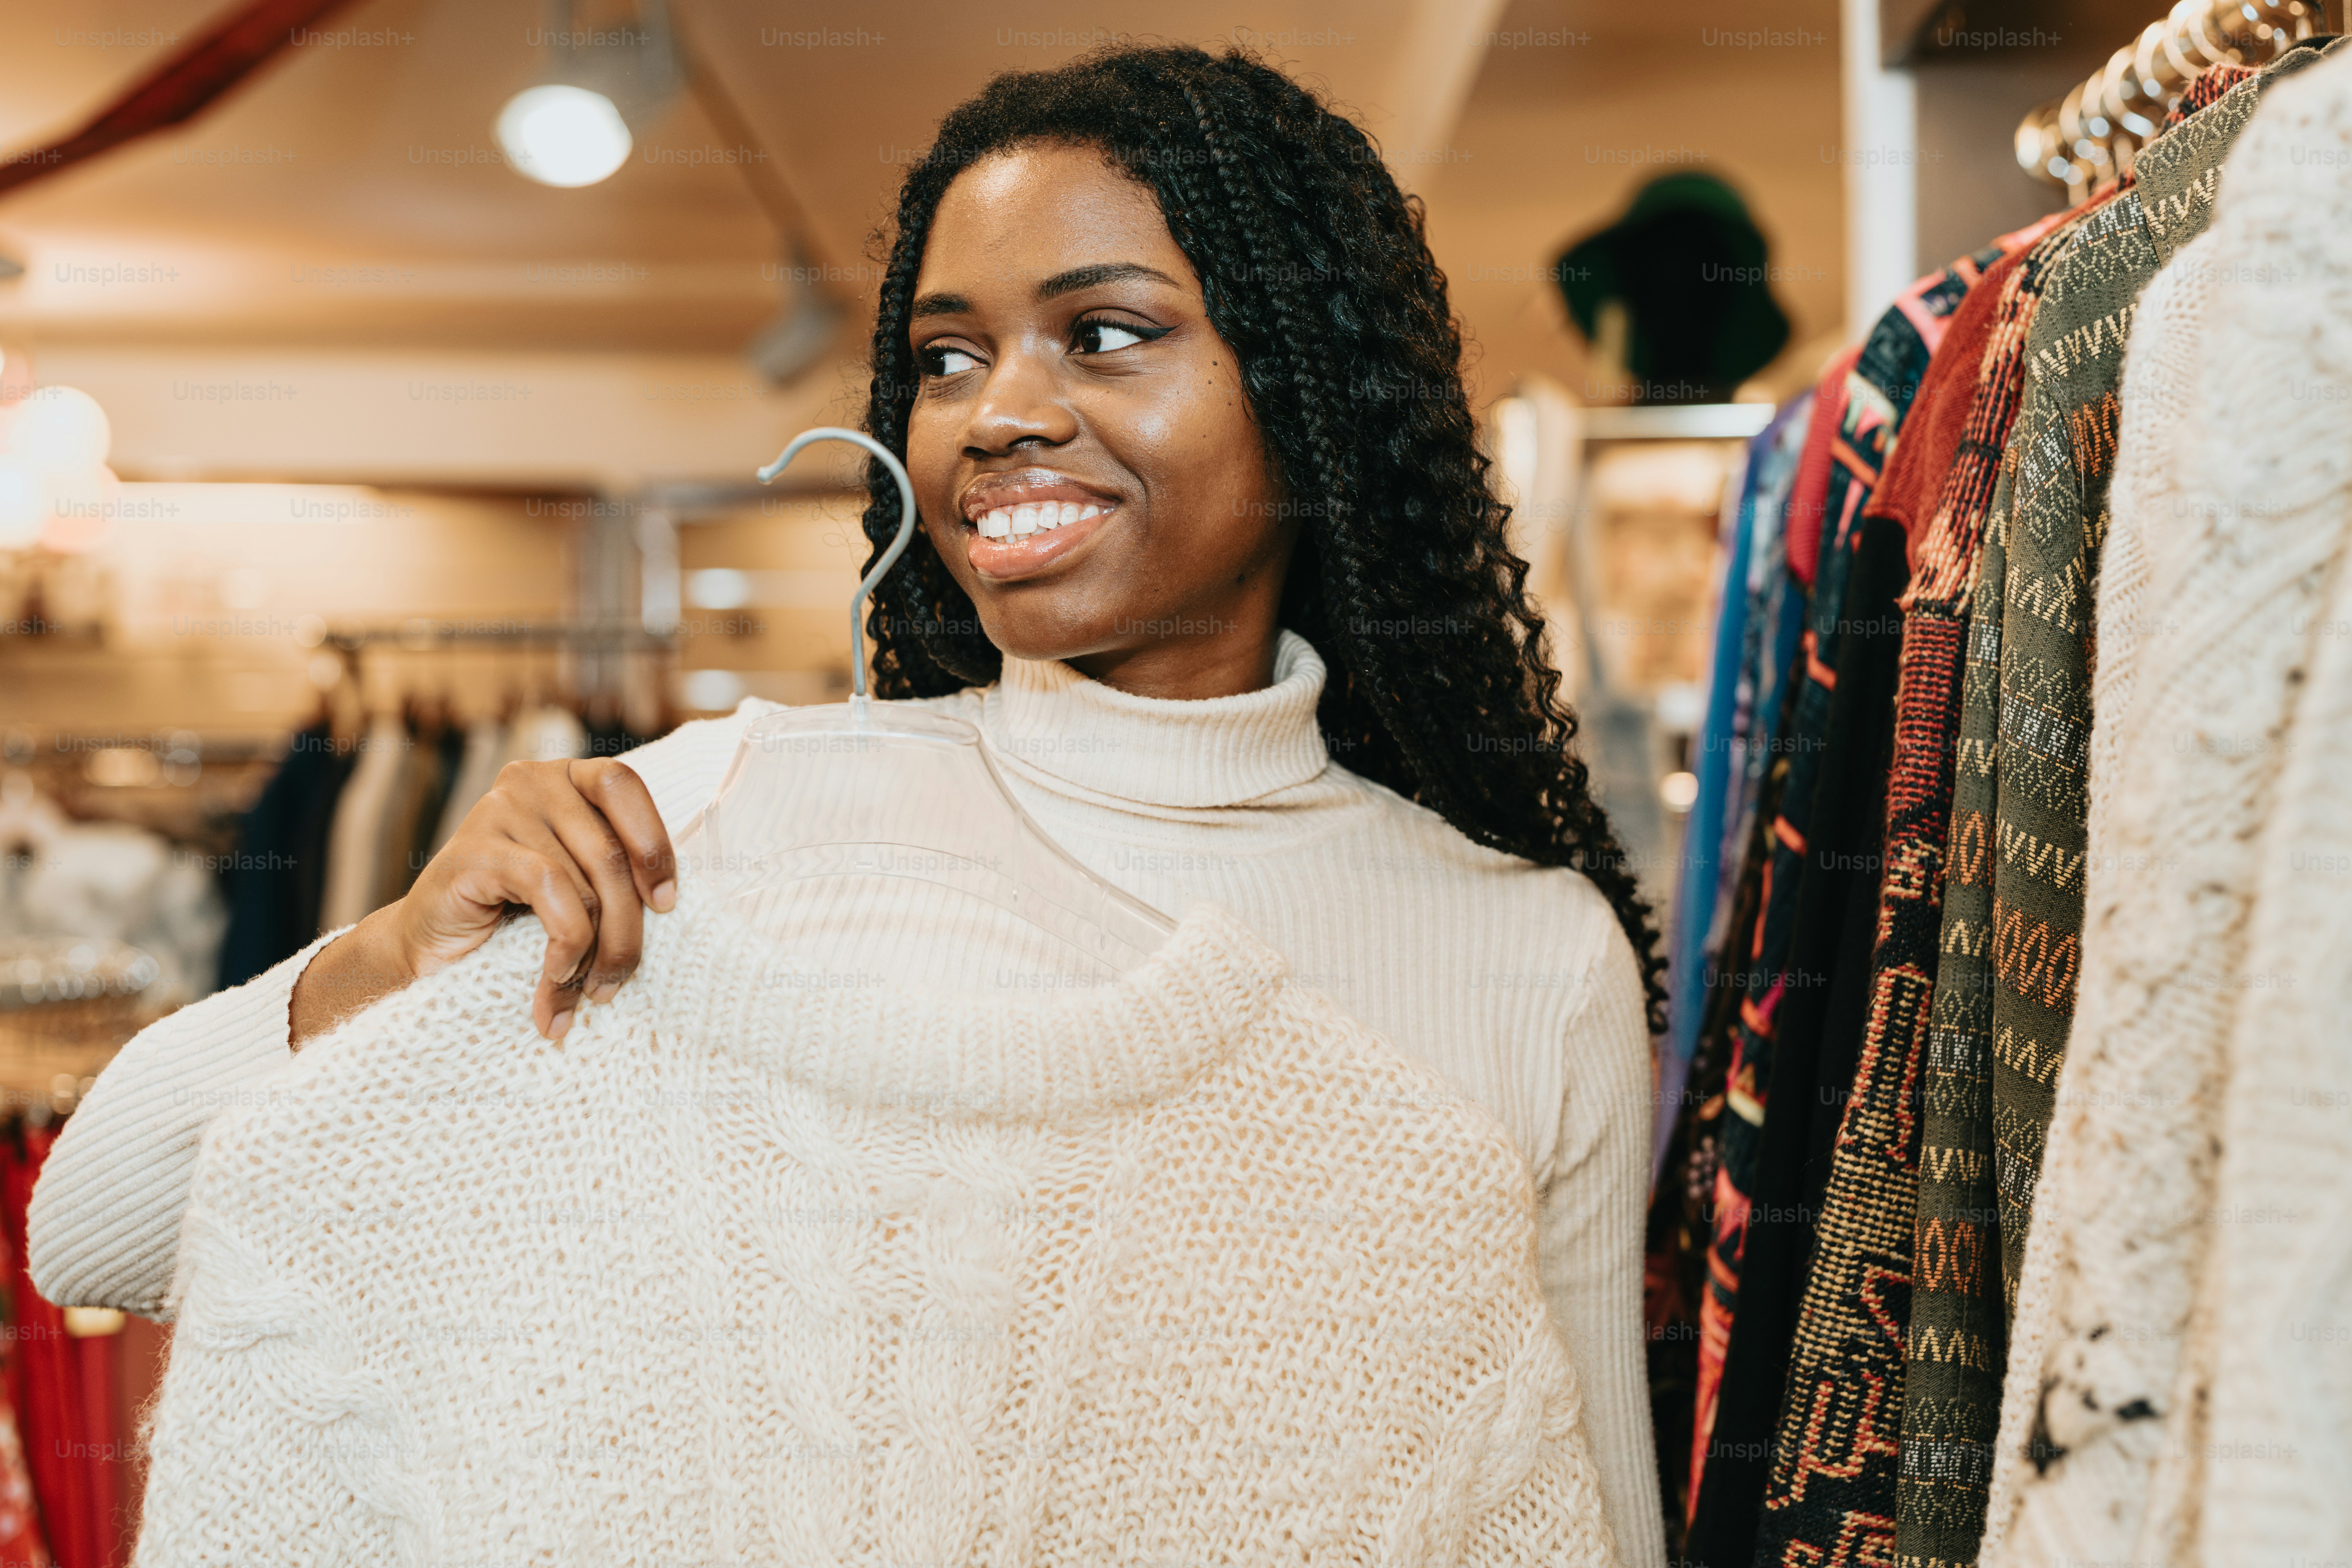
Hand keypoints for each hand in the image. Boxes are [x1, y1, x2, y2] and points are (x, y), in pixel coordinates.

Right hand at [289, 759, 675, 1045]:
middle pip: (611, 851)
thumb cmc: (515, 920)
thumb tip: (670, 902)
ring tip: (586, 993)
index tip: (665, 905)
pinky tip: (556, 977)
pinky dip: (565, 941)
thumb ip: (615, 873)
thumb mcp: (579, 887)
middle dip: (627, 928)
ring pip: (585, 880)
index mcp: (567, 780)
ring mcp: (498, 810)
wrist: (430, 952)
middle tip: (617, 981)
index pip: (625, 788)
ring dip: (595, 950)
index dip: (654, 845)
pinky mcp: (473, 851)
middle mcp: (533, 781)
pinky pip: (549, 889)